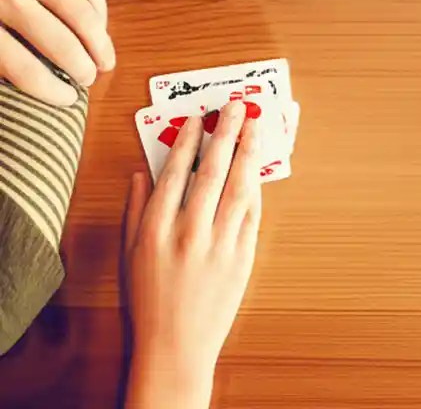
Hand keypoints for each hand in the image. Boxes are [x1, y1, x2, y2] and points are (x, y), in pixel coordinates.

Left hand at [0, 0, 112, 104]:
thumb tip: (8, 68)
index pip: (20, 67)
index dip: (47, 90)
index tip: (63, 100)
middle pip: (60, 44)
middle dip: (80, 70)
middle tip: (86, 81)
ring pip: (82, 16)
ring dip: (100, 44)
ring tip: (104, 60)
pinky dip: (98, 7)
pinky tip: (99, 22)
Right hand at [124, 102, 262, 408]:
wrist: (175, 345)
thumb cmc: (149, 298)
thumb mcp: (130, 252)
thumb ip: (135, 210)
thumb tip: (143, 172)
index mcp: (156, 228)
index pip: (176, 172)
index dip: (188, 141)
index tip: (198, 117)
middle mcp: (189, 232)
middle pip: (212, 171)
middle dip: (226, 134)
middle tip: (237, 106)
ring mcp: (220, 244)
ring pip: (239, 187)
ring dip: (249, 153)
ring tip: (256, 127)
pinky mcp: (244, 258)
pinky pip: (252, 214)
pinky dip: (255, 188)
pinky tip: (258, 168)